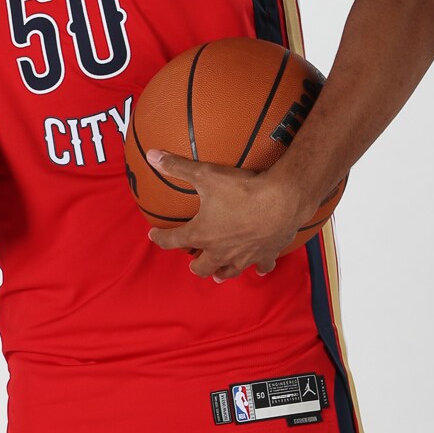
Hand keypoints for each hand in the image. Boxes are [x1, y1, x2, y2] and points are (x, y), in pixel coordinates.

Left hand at [145, 154, 303, 279]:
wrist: (282, 201)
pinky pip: (262, 265)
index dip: (161, 237)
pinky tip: (261, 269)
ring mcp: (243, 256)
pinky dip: (260, 268)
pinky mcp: (265, 254)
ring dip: (222, 273)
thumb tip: (152, 156)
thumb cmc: (242, 189)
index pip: (173, 240)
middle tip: (192, 263)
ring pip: (229, 271)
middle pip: (202, 266)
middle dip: (195, 266)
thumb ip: (178, 167)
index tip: (154, 235)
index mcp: (202, 234)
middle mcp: (220, 251)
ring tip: (218, 276)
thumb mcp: (206, 174)